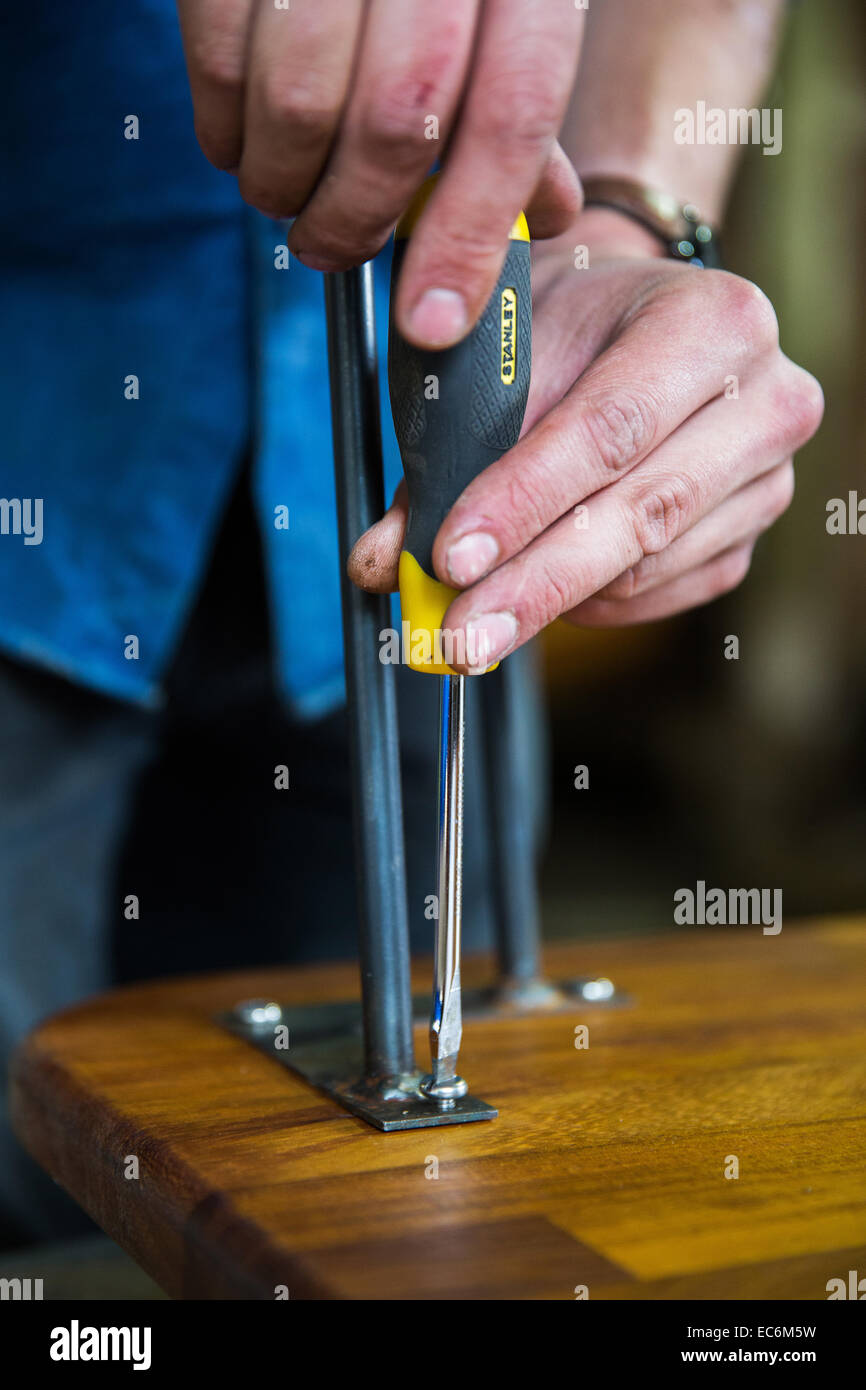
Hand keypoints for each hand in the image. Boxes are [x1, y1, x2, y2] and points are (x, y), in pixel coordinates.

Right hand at [176, 0, 582, 345]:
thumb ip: (517, 96)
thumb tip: (547, 213)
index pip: (507, 119)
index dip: (468, 236)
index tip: (433, 322)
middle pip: (396, 125)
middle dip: (357, 221)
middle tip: (332, 250)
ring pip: (298, 105)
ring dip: (284, 186)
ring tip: (286, 197)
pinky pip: (219, 64)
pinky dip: (223, 130)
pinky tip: (239, 142)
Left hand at [349, 207, 823, 668]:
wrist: (630, 319)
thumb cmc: (562, 326)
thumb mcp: (499, 353)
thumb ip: (442, 450)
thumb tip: (383, 562)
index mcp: (710, 320)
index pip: (610, 428)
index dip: (525, 500)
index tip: (453, 559)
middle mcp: (767, 398)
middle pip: (643, 512)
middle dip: (534, 583)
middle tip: (456, 638)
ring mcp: (769, 475)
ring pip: (649, 565)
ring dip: (552, 599)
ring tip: (476, 608)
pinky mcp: (750, 534)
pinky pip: (662, 594)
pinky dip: (590, 605)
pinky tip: (542, 586)